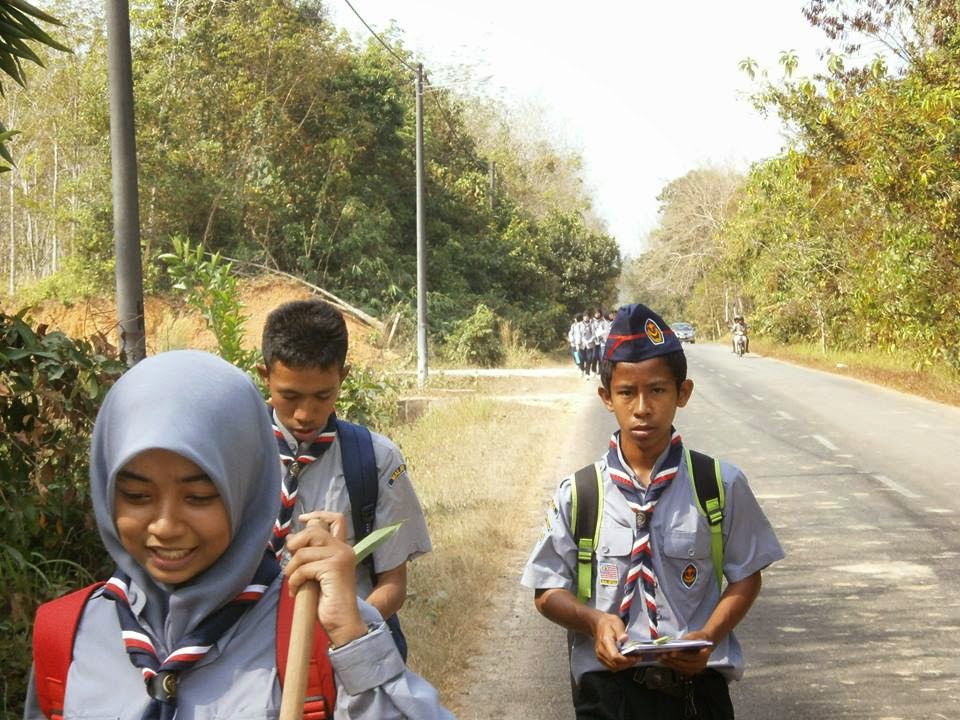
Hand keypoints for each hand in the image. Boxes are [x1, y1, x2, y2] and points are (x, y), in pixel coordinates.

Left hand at [284, 515, 367, 647]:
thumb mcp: (318, 573)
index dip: (318, 515)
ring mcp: (340, 557)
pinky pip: (303, 568)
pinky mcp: (333, 568)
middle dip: (296, 544)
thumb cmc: (329, 602)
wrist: (342, 623)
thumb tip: (292, 538)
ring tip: (293, 583)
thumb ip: (311, 555)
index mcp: (343, 549)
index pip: (336, 519)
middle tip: (291, 562)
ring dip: (291, 569)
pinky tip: (296, 592)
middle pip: (313, 531)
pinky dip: (294, 580)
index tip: (302, 520)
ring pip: (303, 552)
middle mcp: (344, 549)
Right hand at [592, 613, 635, 671]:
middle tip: (637, 659)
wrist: (598, 624)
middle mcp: (601, 650)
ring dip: (624, 666)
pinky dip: (619, 666)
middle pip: (615, 664)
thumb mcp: (616, 622)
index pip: (614, 656)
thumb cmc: (608, 623)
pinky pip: (610, 666)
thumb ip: (620, 631)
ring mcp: (600, 655)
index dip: (626, 660)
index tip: (636, 657)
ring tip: (632, 660)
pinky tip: (625, 661)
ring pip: (613, 667)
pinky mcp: (600, 658)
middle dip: (627, 664)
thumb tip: (625, 638)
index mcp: (605, 641)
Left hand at [659, 629, 713, 675]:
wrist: (704, 644)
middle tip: (662, 655)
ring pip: (680, 667)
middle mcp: (700, 664)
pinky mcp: (690, 670)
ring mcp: (695, 669)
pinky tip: (663, 660)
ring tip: (660, 657)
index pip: (692, 656)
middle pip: (684, 664)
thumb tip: (674, 643)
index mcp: (704, 655)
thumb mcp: (693, 636)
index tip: (672, 653)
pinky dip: (671, 664)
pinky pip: (679, 669)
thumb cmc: (698, 639)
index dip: (681, 655)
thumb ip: (685, 640)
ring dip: (669, 663)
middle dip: (672, 660)